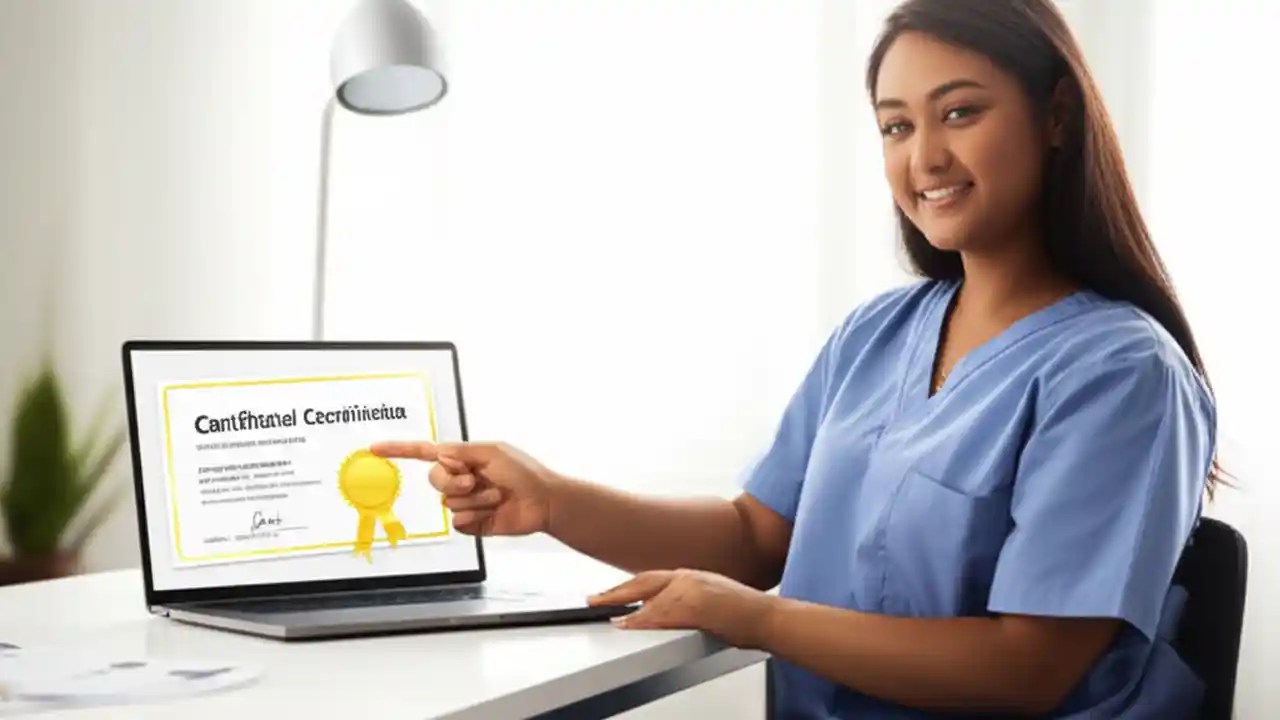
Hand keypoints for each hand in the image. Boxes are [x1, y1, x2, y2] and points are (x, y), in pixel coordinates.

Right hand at [369, 440, 556, 536]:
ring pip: (449, 503)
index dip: (400, 450)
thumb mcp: (492, 452)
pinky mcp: (472, 523)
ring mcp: (465, 503)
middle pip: (435, 481)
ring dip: (475, 499)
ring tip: (497, 495)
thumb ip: (462, 452)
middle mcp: (461, 480)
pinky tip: (493, 511)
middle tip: (476, 480)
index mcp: (463, 459)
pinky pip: (459, 522)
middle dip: (454, 481)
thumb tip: (439, 453)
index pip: (424, 453)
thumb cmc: (523, 472)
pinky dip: (476, 516)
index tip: (376, 448)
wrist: (542, 502)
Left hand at [588, 569, 776, 649]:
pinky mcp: (692, 607)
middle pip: (642, 582)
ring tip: (603, 609)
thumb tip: (669, 609)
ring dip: (621, 604)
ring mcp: (689, 592)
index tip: (612, 591)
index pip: (651, 577)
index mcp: (691, 575)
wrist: (764, 617)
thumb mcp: (712, 594)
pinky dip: (639, 619)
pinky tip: (626, 623)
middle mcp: (687, 578)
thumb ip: (688, 597)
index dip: (628, 585)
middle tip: (596, 598)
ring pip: (646, 597)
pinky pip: (658, 614)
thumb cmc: (745, 611)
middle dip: (616, 591)